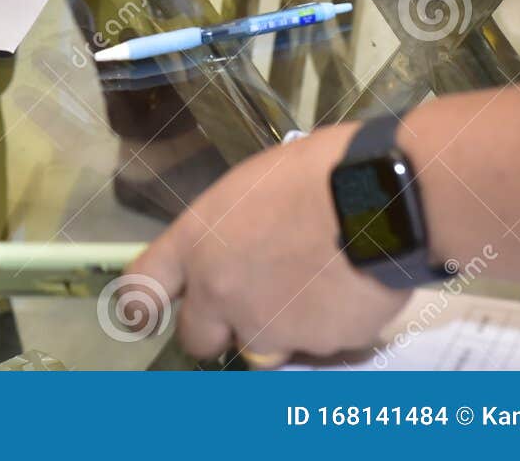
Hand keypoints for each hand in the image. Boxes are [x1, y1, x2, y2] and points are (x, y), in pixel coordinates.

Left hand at [129, 124, 408, 359]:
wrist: (378, 198)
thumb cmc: (315, 171)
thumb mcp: (250, 188)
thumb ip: (230, 232)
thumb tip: (239, 250)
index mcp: (197, 243)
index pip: (141, 288)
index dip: (140, 306)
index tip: (143, 316)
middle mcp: (220, 294)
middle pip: (199, 338)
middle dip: (222, 326)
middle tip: (255, 302)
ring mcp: (267, 327)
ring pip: (262, 348)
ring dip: (279, 330)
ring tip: (315, 287)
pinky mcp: (316, 347)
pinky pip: (318, 346)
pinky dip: (329, 327)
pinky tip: (351, 290)